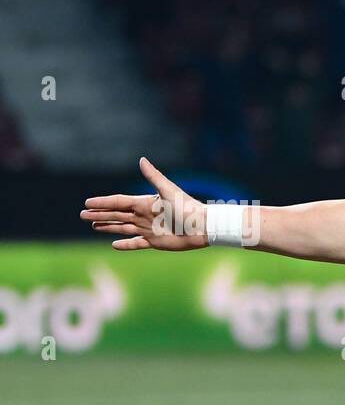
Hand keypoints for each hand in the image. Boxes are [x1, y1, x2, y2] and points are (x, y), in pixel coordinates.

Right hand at [81, 157, 207, 250]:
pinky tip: (113, 244)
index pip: (118, 202)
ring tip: (93, 226)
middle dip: (100, 215)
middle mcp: (144, 216)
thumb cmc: (188, 207)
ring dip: (108, 227)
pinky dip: (125, 244)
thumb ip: (154, 176)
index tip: (87, 203)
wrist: (203, 227)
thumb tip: (141, 159)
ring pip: (122, 228)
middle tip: (82, 215)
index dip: (102, 203)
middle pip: (116, 215)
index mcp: (145, 203)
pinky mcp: (155, 242)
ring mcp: (148, 229)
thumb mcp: (168, 190)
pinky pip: (136, 243)